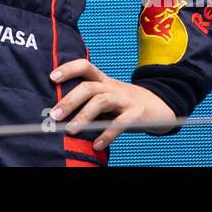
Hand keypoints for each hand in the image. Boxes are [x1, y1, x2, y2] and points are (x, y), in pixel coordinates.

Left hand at [48, 59, 178, 150]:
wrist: (159, 105)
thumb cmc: (124, 103)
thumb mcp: (107, 96)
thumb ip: (88, 102)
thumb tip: (59, 115)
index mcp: (103, 80)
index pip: (85, 66)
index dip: (68, 69)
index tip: (52, 77)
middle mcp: (112, 86)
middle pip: (88, 87)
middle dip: (69, 100)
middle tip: (54, 115)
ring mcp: (125, 99)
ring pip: (102, 101)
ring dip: (84, 116)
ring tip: (70, 130)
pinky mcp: (137, 113)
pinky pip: (120, 123)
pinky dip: (107, 134)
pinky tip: (97, 144)